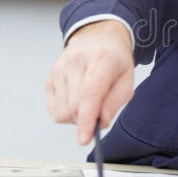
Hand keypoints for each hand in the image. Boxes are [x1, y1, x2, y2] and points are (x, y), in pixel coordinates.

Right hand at [46, 20, 134, 144]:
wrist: (97, 37)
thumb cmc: (114, 60)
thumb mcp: (127, 79)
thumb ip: (115, 102)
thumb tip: (100, 122)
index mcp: (101, 59)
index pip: (89, 93)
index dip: (86, 119)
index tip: (84, 139)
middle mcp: (76, 61)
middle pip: (74, 106)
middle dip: (85, 121)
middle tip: (97, 115)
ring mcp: (60, 67)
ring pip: (62, 111)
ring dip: (75, 118)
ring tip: (88, 103)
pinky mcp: (50, 76)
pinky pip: (54, 109)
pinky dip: (65, 113)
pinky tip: (76, 100)